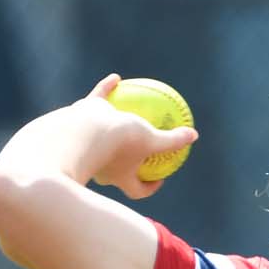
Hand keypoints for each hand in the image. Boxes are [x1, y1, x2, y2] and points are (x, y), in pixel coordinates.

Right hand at [79, 73, 197, 199]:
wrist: (75, 133)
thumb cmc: (116, 142)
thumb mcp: (149, 141)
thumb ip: (171, 141)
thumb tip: (193, 136)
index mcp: (119, 176)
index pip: (136, 189)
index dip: (148, 187)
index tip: (159, 178)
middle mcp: (101, 164)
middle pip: (117, 166)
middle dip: (129, 157)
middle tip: (143, 143)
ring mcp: (86, 144)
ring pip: (102, 134)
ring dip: (115, 125)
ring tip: (128, 108)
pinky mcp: (77, 122)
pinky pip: (95, 104)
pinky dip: (106, 90)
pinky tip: (117, 78)